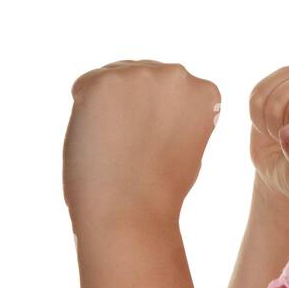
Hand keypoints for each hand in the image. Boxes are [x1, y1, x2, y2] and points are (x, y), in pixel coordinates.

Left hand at [62, 59, 220, 228]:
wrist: (130, 213)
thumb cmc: (159, 190)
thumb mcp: (188, 142)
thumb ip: (178, 110)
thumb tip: (151, 93)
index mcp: (205, 91)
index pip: (167, 88)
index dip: (156, 120)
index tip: (159, 147)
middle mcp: (178, 75)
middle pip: (140, 77)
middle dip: (131, 107)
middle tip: (134, 150)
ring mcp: (141, 74)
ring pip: (112, 80)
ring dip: (108, 108)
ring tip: (119, 146)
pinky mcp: (104, 81)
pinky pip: (83, 86)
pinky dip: (83, 112)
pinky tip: (100, 139)